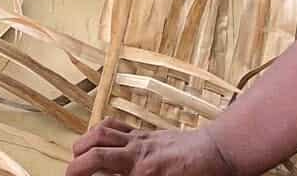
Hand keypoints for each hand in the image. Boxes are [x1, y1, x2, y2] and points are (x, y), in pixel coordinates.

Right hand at [65, 123, 231, 175]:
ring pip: (100, 133)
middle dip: (76, 166)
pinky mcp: (144, 134)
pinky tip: (96, 140)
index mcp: (144, 173)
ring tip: (76, 157)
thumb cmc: (200, 175)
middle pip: (95, 154)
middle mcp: (138, 154)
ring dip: (83, 145)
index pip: (102, 175)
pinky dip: (100, 131)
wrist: (220, 153)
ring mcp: (140, 140)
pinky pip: (115, 126)